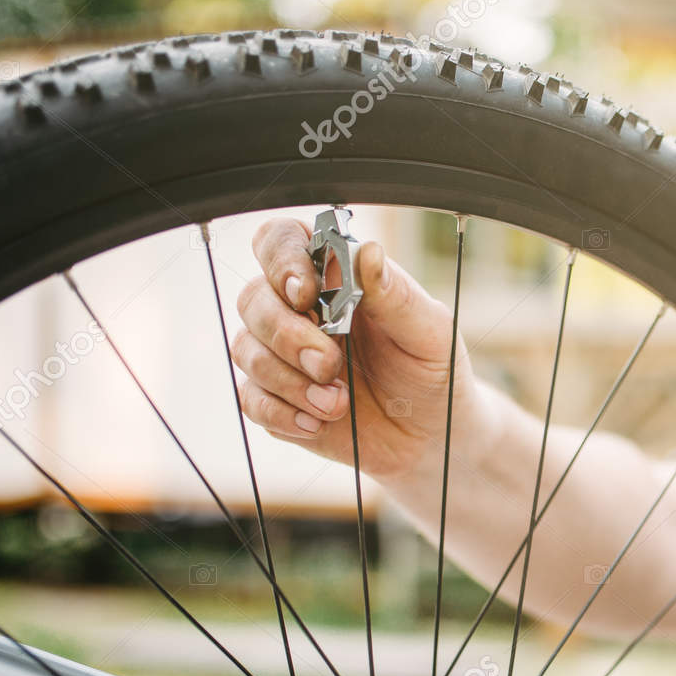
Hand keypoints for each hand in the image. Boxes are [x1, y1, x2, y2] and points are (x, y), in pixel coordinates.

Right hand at [232, 217, 498, 478]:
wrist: (428, 434)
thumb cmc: (430, 371)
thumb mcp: (429, 332)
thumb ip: (395, 295)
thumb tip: (368, 251)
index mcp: (333, 277)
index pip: (280, 241)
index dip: (281, 260)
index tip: (306, 294)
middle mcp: (297, 309)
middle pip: (253, 298)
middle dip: (287, 334)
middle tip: (329, 364)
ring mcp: (280, 354)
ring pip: (246, 350)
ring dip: (288, 380)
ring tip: (337, 402)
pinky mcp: (275, 399)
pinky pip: (250, 400)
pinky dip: (281, 413)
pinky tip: (317, 422)